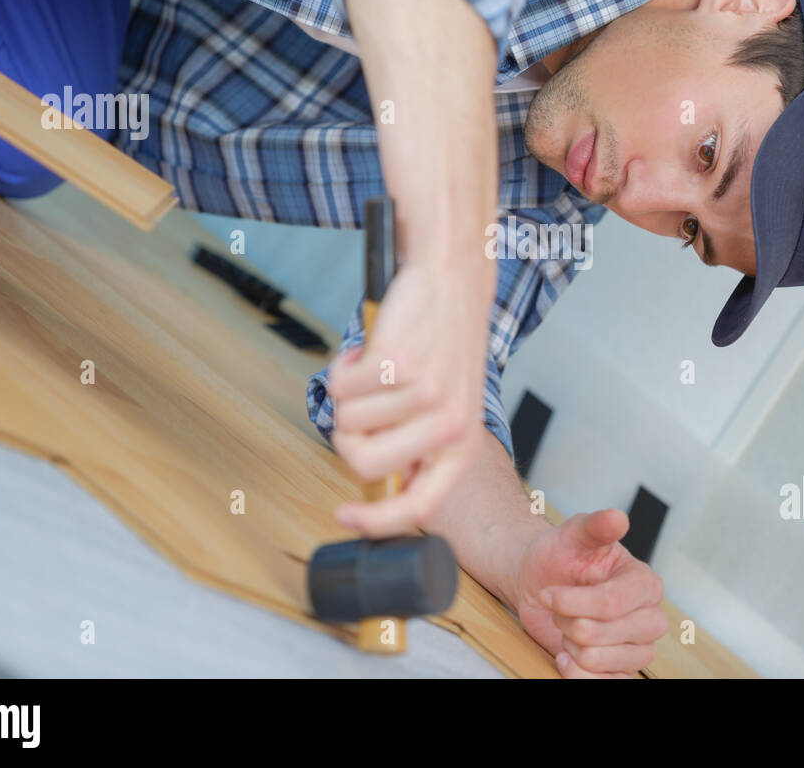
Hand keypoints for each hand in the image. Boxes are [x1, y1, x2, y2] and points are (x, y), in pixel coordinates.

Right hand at [327, 254, 493, 536]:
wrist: (452, 281)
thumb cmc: (445, 345)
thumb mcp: (452, 407)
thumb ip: (423, 449)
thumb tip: (382, 489)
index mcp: (463, 445)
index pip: (418, 506)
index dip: (375, 522)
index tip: (342, 516)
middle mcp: (449, 425)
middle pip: (363, 467)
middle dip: (347, 439)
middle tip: (360, 409)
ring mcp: (424, 394)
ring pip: (346, 423)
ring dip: (348, 394)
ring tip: (376, 369)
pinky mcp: (397, 362)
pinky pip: (339, 386)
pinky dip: (343, 366)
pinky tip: (369, 350)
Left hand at [510, 509, 668, 677]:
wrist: (541, 582)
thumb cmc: (560, 556)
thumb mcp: (573, 534)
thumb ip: (595, 526)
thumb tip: (618, 517)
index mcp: (645, 582)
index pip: (612, 603)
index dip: (573, 602)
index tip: (549, 593)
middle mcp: (649, 617)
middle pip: (606, 634)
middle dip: (569, 622)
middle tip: (560, 608)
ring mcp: (638, 648)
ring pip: (601, 661)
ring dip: (570, 645)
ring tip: (565, 628)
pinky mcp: (621, 671)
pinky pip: (604, 684)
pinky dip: (577, 673)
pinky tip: (565, 656)